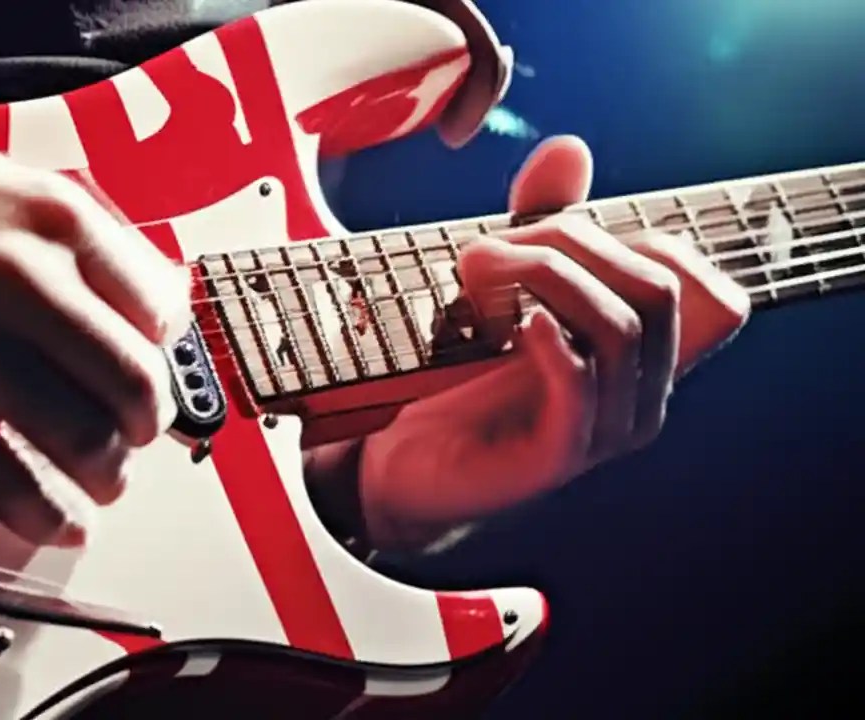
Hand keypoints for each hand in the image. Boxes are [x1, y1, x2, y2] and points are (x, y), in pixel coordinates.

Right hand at [0, 109, 189, 547]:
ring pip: (88, 444)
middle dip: (145, 429)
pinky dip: (47, 516)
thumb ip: (68, 243)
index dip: (159, 357)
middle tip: (134, 441)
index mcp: (52, 216)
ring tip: (103, 483)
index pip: (159, 310)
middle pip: (135, 386)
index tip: (149, 379)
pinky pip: (11, 486)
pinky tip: (58, 522)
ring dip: (107, 477)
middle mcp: (26, 279)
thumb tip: (138, 305)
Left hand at [354, 135, 750, 551]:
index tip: (551, 231)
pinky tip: (518, 323)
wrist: (404, 466)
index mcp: (639, 356)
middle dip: (572, 245)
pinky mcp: (556, 459)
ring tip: (477, 274)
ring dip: (547, 279)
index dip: (635, 237)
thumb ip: (540, 224)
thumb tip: (570, 147)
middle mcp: (638, 395)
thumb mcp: (503, 292)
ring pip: (622, 330)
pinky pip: (582, 390)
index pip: (692, 282)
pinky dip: (554, 342)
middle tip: (488, 247)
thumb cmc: (460, 380)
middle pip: (655, 290)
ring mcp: (603, 431)